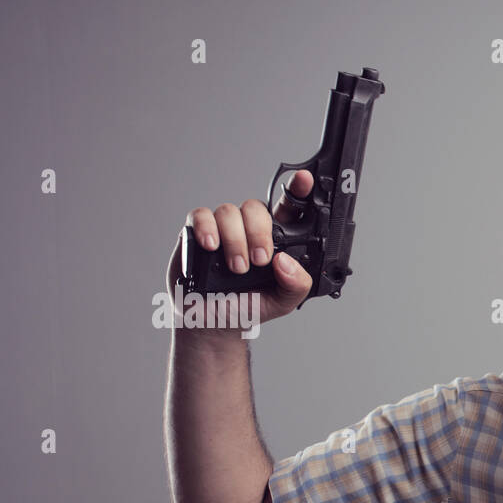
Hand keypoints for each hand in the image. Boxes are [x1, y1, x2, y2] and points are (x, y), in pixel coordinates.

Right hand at [164, 170, 315, 327]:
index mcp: (275, 239)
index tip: (305, 180)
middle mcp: (249, 228)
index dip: (297, 191)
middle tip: (260, 261)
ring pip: (230, 211)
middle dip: (260, 233)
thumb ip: (297, 284)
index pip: (289, 209)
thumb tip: (285, 261)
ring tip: (237, 268)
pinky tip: (212, 247)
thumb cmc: (249, 305)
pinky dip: (207, 229)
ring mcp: (223, 228)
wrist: (215, 322)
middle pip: (256, 208)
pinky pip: (200, 215)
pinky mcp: (197, 232)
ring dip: (235, 239)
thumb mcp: (284, 301)